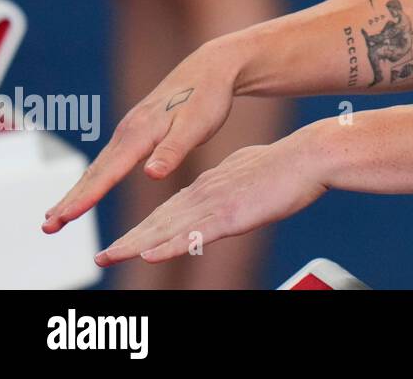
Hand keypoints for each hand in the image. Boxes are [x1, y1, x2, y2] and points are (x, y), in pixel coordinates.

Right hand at [42, 38, 243, 233]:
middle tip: (47, 227)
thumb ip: (173, 151)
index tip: (64, 217)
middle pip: (94, 172)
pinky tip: (87, 187)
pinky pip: (108, 159)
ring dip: (75, 191)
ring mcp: (129, 130)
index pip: (108, 173)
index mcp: (140, 133)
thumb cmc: (207, 99)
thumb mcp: (196, 127)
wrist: (210, 68)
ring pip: (97, 166)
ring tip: (55, 215)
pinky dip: (92, 177)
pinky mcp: (136, 130)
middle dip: (69, 200)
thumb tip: (151, 175)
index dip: (86, 197)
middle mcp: (127, 131)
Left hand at [93, 134, 326, 266]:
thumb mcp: (249, 170)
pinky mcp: (231, 214)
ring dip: (136, 245)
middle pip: (160, 220)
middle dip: (130, 240)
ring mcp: (216, 203)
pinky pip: (194, 234)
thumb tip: (228, 190)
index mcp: (211, 183)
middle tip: (103, 255)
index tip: (125, 241)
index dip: (145, 227)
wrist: (309, 155)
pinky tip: (150, 255)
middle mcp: (206, 192)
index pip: (171, 209)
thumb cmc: (288, 163)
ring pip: (168, 229)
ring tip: (111, 256)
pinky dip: (169, 246)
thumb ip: (232, 181)